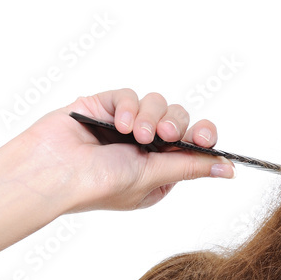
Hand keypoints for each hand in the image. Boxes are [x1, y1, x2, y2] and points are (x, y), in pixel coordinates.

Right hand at [20, 88, 234, 213]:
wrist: (53, 172)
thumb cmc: (98, 185)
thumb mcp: (152, 178)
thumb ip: (189, 167)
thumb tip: (228, 169)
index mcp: (158, 174)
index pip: (192, 148)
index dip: (202, 137)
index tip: (204, 137)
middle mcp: (144, 149)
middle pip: (178, 122)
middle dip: (175, 126)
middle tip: (166, 137)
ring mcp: (124, 126)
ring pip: (157, 104)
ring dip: (149, 116)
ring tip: (134, 134)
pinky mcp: (105, 107)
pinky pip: (129, 94)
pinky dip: (128, 105)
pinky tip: (118, 123)